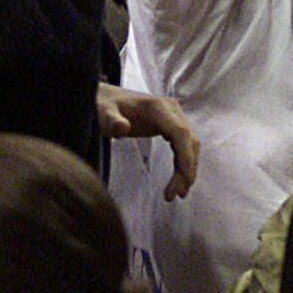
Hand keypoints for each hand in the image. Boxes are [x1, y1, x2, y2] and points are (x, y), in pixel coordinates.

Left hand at [97, 83, 198, 199]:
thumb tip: (122, 129)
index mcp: (158, 107)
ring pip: (190, 144)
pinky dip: (183, 162)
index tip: (184, 182)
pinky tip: (177, 178)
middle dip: (187, 169)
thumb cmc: (102, 106)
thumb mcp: (102, 113)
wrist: (104, 97)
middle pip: (189, 141)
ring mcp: (173, 115)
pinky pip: (183, 144)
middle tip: (176, 195)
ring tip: (177, 193)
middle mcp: (171, 109)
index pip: (181, 133)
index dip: (186, 158)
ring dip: (188, 168)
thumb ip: (111, 121)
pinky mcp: (170, 123)